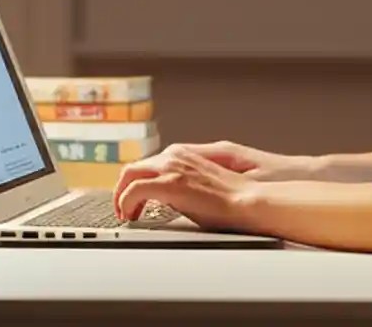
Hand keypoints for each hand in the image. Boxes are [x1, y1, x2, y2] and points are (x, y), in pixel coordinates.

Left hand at [111, 141, 308, 215]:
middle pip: (134, 167)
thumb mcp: (202, 183)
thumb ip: (182, 184)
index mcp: (183, 154)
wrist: (249, 200)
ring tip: (126, 213)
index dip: (137, 181)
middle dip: (124, 187)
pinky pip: (134, 191)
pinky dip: (127, 203)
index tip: (134, 197)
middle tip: (124, 206)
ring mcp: (170, 168)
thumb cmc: (233, 197)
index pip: (149, 164)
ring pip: (130, 175)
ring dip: (123, 195)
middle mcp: (173, 156)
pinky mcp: (169, 184)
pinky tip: (131, 216)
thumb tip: (168, 198)